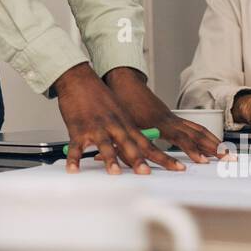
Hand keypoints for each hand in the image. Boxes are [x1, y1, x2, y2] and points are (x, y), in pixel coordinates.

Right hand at [54, 63, 182, 174]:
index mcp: (126, 123)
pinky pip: (76, 147)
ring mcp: (96, 127)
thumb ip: (128, 131)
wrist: (80, 78)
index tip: (176, 167)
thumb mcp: (119, 112)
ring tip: (114, 172)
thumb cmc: (98, 96)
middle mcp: (114, 125)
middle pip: (129, 145)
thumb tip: (137, 149)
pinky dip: (74, 159)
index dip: (163, 157)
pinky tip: (74, 169)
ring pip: (104, 144)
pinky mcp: (78, 129)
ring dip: (110, 159)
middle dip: (138, 159)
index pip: (147, 143)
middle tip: (146, 172)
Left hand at [106, 67, 224, 162]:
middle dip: (213, 147)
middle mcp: (169, 120)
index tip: (202, 161)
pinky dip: (204, 135)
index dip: (192, 150)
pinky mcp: (171, 117)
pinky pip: (192, 127)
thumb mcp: (118, 125)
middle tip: (228, 157)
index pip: (180, 138)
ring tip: (226, 152)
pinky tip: (211, 143)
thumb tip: (102, 159)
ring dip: (212, 142)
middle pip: (196, 134)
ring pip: (197, 130)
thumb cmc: (121, 103)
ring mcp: (172, 117)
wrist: (124, 83)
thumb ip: (116, 142)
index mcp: (158, 123)